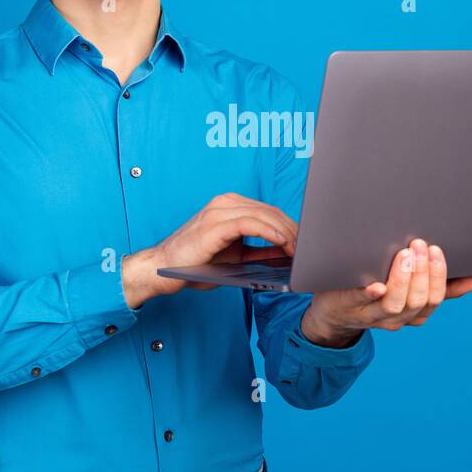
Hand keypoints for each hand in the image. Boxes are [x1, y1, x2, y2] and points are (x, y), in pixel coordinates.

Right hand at [121, 192, 296, 307]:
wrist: (163, 269)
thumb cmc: (196, 264)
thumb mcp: (234, 257)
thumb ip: (257, 252)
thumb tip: (286, 256)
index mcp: (229, 205)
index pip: (268, 210)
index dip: (289, 225)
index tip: (305, 243)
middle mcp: (225, 202)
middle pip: (270, 211)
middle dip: (292, 229)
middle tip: (307, 248)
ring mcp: (219, 211)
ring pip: (263, 215)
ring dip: (285, 232)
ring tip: (298, 249)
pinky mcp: (215, 224)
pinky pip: (250, 223)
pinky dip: (270, 233)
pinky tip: (282, 243)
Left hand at [300, 239, 471, 346]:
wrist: (334, 313)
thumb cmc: (378, 294)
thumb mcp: (412, 292)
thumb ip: (442, 287)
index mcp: (415, 313)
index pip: (436, 298)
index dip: (440, 276)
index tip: (438, 251)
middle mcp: (397, 318)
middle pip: (418, 301)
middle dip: (422, 273)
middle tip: (420, 245)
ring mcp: (372, 315)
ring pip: (395, 305)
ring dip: (403, 279)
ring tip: (404, 254)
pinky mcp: (349, 307)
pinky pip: (361, 302)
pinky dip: (371, 294)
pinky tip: (377, 284)